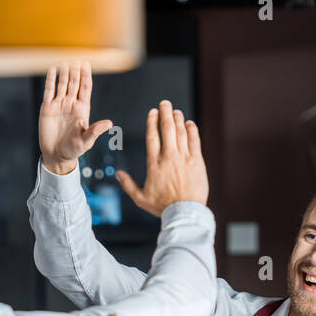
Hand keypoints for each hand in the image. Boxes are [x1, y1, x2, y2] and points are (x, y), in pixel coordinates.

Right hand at [39, 61, 112, 174]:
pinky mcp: (47, 108)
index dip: (86, 76)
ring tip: (65, 61)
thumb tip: (109, 123)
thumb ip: (96, 131)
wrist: (56, 156)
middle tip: (76, 58)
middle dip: (75, 71)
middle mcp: (71, 104)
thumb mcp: (86, 141)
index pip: (85, 89)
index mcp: (82, 110)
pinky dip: (50, 80)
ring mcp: (59, 105)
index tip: (86, 64)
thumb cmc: (73, 150)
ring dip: (64, 73)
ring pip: (62, 84)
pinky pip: (49, 91)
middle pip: (74, 83)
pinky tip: (52, 69)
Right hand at [116, 101, 208, 217]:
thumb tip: (118, 175)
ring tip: (176, 112)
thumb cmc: (163, 207)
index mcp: (154, 163)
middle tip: (165, 103)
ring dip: (178, 119)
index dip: (152, 121)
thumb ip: (128, 185)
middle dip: (165, 113)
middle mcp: (169, 157)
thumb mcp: (141, 198)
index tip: (153, 112)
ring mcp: (184, 158)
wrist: (184, 212)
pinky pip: (195, 140)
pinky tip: (190, 124)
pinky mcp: (197, 162)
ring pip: (181, 132)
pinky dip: (192, 130)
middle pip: (167, 128)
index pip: (152, 136)